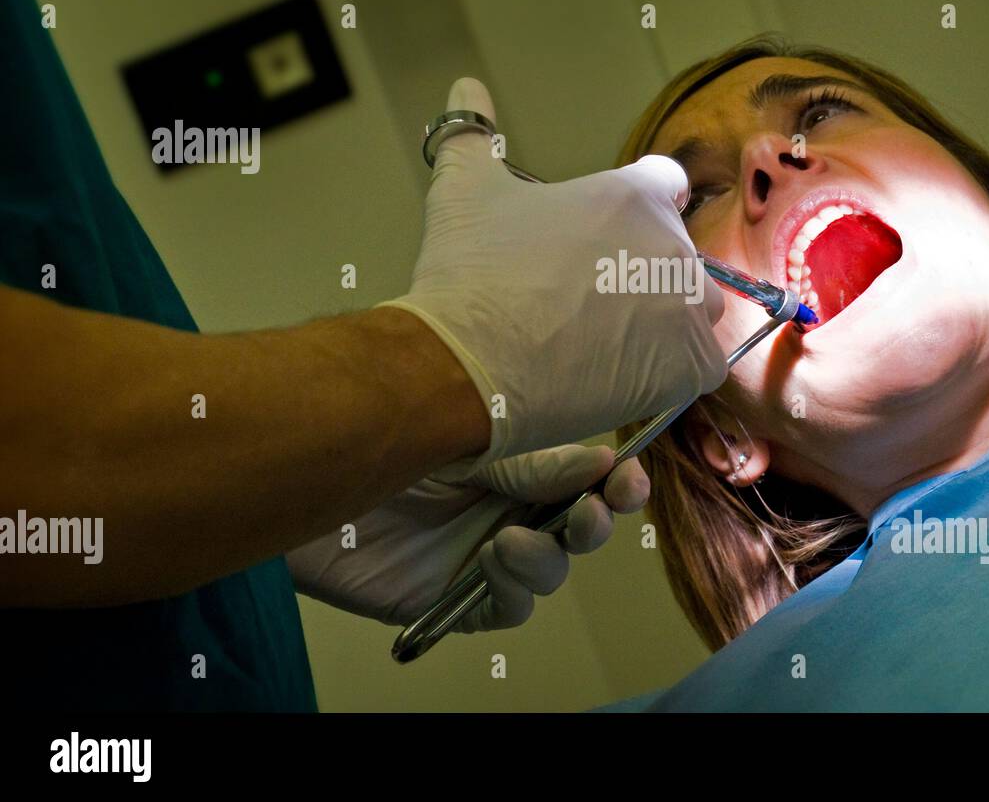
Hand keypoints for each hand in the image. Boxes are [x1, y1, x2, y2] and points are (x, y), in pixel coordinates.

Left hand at [285, 444, 649, 630]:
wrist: (305, 476)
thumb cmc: (377, 436)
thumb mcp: (465, 434)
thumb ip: (531, 459)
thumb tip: (598, 464)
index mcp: (517, 460)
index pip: (585, 475)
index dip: (616, 481)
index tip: (629, 478)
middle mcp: (508, 505)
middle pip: (579, 526)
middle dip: (596, 522)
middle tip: (591, 514)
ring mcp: (483, 551)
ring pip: (550, 570)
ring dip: (547, 557)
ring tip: (512, 539)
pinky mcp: (456, 595)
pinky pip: (509, 607)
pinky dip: (513, 588)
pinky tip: (492, 561)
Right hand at [380, 78, 727, 478]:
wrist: (470, 364)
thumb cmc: (472, 274)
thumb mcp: (464, 189)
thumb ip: (473, 134)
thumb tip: (466, 87)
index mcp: (634, 195)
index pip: (665, 184)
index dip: (641, 206)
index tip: (612, 234)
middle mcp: (674, 246)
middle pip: (677, 254)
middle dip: (642, 273)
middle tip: (587, 301)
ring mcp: (687, 308)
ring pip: (694, 310)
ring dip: (663, 323)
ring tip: (606, 343)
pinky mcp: (690, 366)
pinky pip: (700, 366)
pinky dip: (672, 372)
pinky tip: (627, 376)